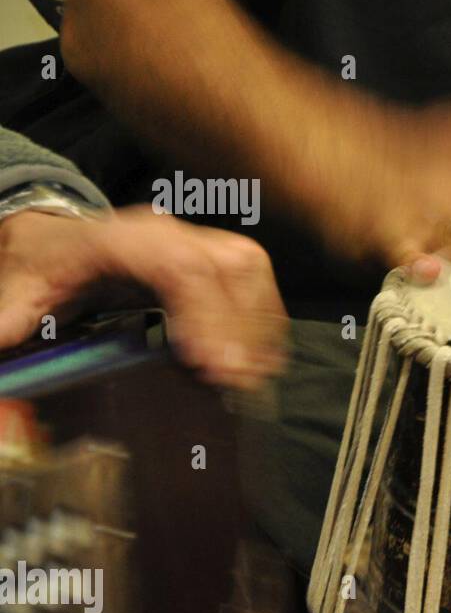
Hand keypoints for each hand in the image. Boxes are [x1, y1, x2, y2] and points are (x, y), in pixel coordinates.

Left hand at [0, 207, 287, 389]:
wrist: (46, 242)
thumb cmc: (36, 272)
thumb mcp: (13, 300)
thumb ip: (10, 332)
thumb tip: (7, 381)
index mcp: (110, 239)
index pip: (174, 266)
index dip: (202, 312)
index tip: (211, 363)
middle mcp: (159, 230)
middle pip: (222, 264)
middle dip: (238, 326)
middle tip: (239, 380)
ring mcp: (189, 236)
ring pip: (245, 264)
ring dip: (258, 320)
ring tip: (256, 372)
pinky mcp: (209, 250)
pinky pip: (251, 272)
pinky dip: (263, 312)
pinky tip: (263, 352)